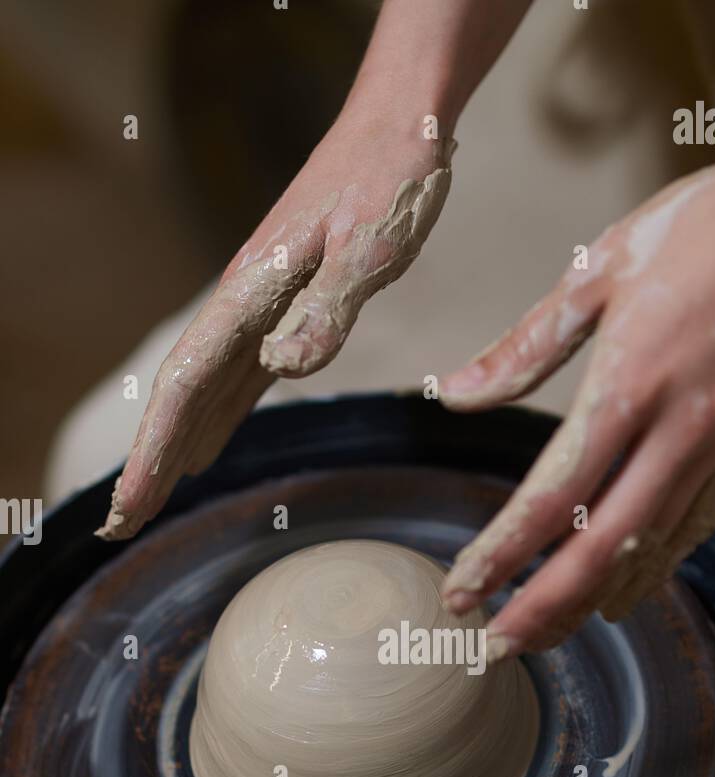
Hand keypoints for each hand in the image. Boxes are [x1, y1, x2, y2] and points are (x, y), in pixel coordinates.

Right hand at [98, 115, 453, 538]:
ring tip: (152, 500)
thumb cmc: (392, 173)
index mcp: (253, 290)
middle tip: (122, 524)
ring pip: (205, 389)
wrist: (400, 120)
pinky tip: (208, 447)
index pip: (187, 382)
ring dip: (175, 445)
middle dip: (149, 462)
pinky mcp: (286, 305)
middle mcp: (244, 302)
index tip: (131, 504)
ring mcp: (261, 305)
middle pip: (181, 395)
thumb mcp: (372, 243)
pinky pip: (239, 375)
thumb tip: (281, 369)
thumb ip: (329, 309)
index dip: (154, 447)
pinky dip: (217, 417)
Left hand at [438, 125, 714, 657]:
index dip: (502, 555)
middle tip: (496, 645)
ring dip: (595, 599)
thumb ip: (522, 347)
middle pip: (602, 547)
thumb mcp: (594, 273)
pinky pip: (695, 526)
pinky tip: (623, 590)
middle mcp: (678, 429)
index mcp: (628, 382)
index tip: (462, 591)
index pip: (552, 496)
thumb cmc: (700, 228)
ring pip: (653, 549)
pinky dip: (654, 567)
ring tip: (547, 632)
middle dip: (544, 605)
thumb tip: (453, 397)